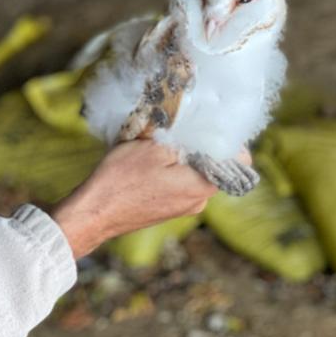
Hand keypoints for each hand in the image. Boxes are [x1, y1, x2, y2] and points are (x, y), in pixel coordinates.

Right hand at [51, 140, 221, 257]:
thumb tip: (202, 132)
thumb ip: (184, 140)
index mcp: (202, 186)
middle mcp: (200, 201)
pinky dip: (168, 169)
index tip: (210, 124)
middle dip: (197, 145)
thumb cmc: (122, 180)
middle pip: (213, 165)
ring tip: (153, 146)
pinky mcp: (168, 209)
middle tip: (174, 130)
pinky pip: (178, 183)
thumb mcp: (152, 148)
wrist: (95, 212)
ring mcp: (183, 207)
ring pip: (193, 173)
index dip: (228, 139)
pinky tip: (145, 163)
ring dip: (179, 157)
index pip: (239, 161)